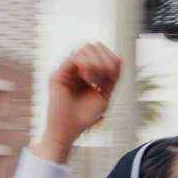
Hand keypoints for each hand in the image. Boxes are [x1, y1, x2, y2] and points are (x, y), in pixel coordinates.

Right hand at [32, 43, 121, 162]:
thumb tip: (120, 57)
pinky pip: (75, 57)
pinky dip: (87, 65)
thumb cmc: (85, 117)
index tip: (112, 77)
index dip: (111, 59)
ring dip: (97, 63)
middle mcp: (75, 68)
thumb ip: (112, 77)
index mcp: (87, 72)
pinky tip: (89, 79)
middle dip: (105, 60)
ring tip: (96, 80)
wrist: (68, 131)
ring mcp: (66, 69)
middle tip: (105, 78)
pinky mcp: (58, 74)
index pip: (101, 52)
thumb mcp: (105, 94)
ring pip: (85, 48)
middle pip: (93, 46)